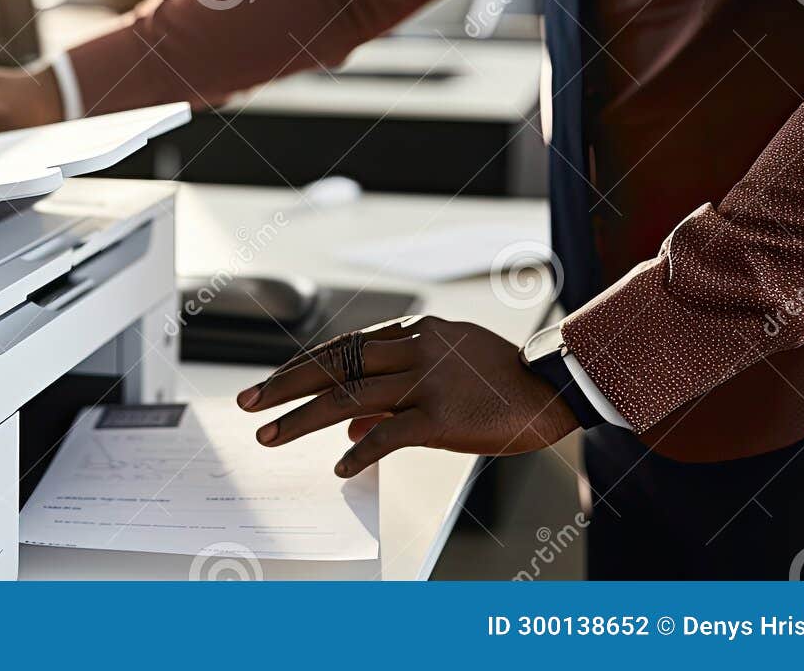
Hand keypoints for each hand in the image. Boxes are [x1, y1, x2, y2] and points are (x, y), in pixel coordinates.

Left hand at [235, 316, 577, 477]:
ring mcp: (427, 380)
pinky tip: (339, 468)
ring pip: (348, 397)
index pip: (341, 348)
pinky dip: (360, 452)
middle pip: (332, 367)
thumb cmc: (501, 385)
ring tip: (270, 436)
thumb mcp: (443, 375)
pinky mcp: (443, 415)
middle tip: (246, 403)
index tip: (269, 383)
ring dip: (302, 419)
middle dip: (283, 386)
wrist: (557, 389)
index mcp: (413, 334)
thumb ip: (393, 396)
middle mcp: (414, 350)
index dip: (300, 366)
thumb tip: (348, 426)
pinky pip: (390, 435)